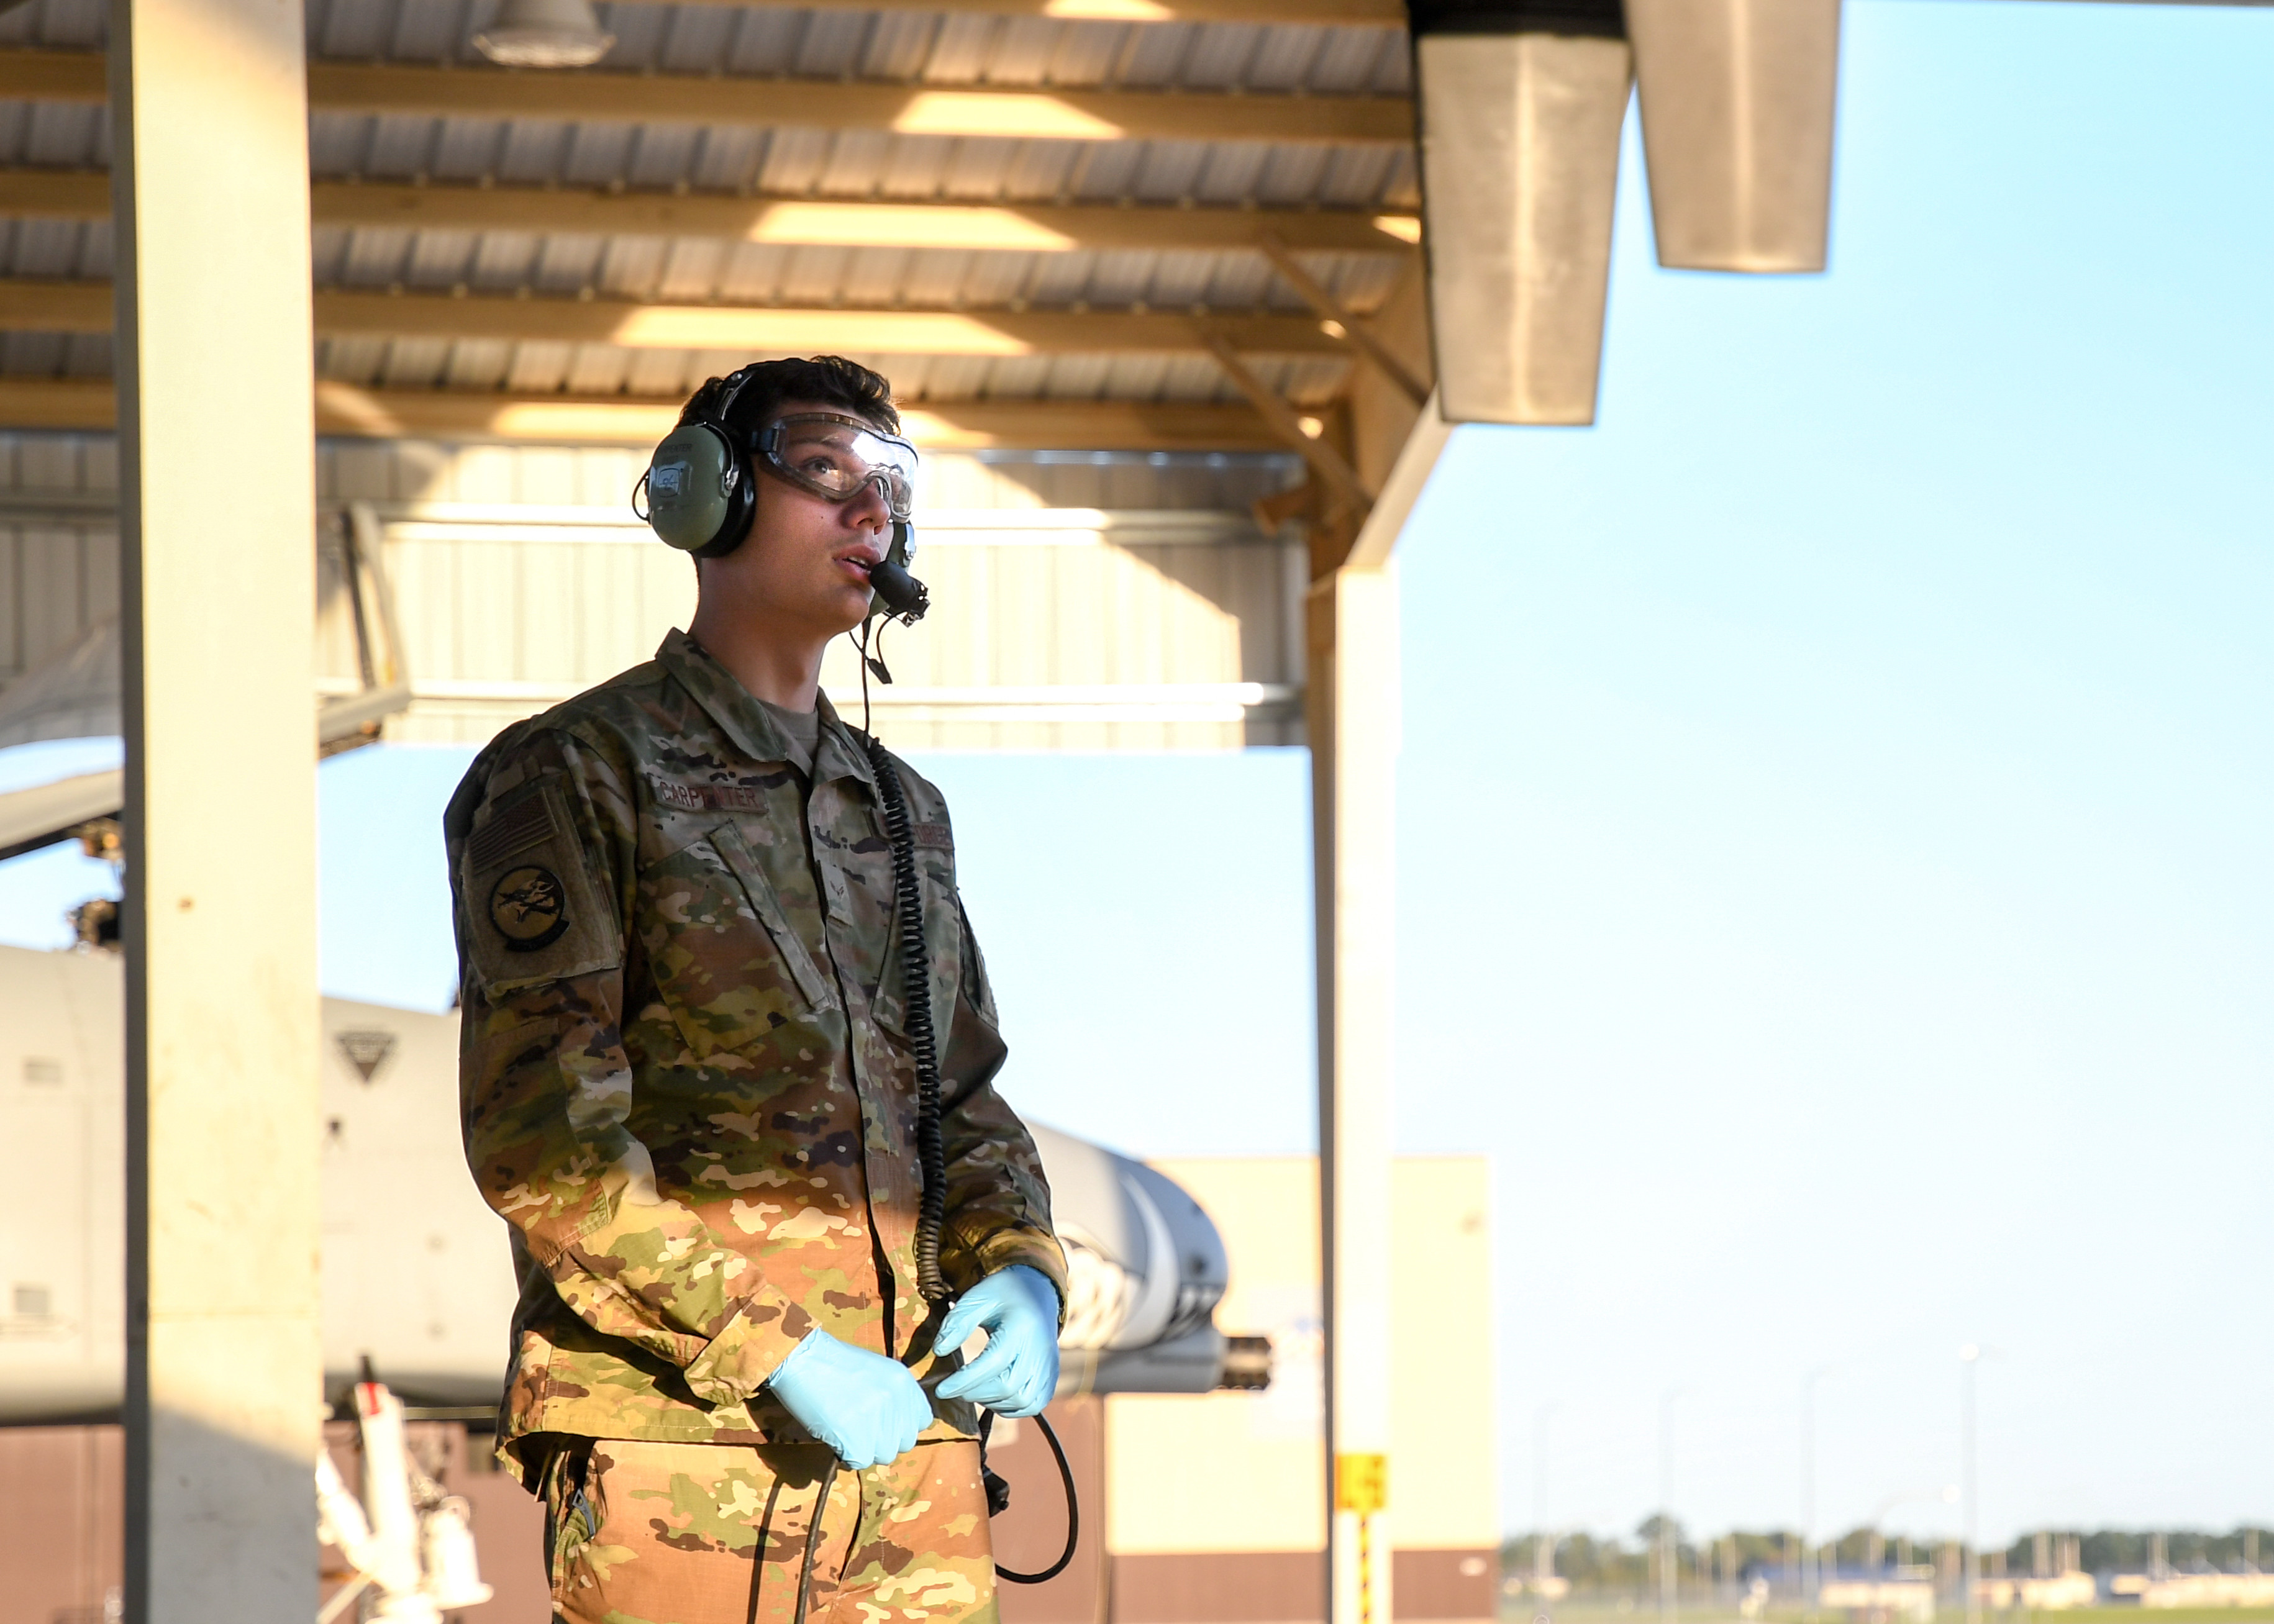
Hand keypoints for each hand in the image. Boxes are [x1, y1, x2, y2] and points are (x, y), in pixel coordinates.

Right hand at [766, 1329, 932, 1468]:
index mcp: (905, 1382)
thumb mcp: (877, 1371)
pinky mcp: (856, 1439)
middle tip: (861, 1428)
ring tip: (846, 1430)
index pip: (923, 1421)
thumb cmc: (833, 1363)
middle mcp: (897, 1401)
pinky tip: (835, 1435)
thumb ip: (893, 1396)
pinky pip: (860, 1462)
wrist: (801, 1358)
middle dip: (884, 1440)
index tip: (885, 1423)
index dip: (902, 1426)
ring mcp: (878, 1420)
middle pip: (905, 1442)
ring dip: (866, 1449)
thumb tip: (895, 1425)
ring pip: (884, 1455)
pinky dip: (847, 1455)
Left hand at [933, 1265, 1060, 1417]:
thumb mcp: (977, 1298)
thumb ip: (958, 1323)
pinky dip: (1012, 1407)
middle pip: (1008, 1387)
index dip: (964, 1381)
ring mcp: (1049, 1365)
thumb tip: (939, 1351)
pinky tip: (995, 1395)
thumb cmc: (1003, 1294)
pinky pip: (1034, 1404)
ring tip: (975, 1388)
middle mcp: (1040, 1349)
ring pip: (1022, 1402)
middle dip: (975, 1393)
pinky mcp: (1052, 1376)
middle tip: (956, 1386)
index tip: (940, 1389)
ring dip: (993, 1402)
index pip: (993, 1362)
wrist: (1038, 1292)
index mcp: (1022, 1326)